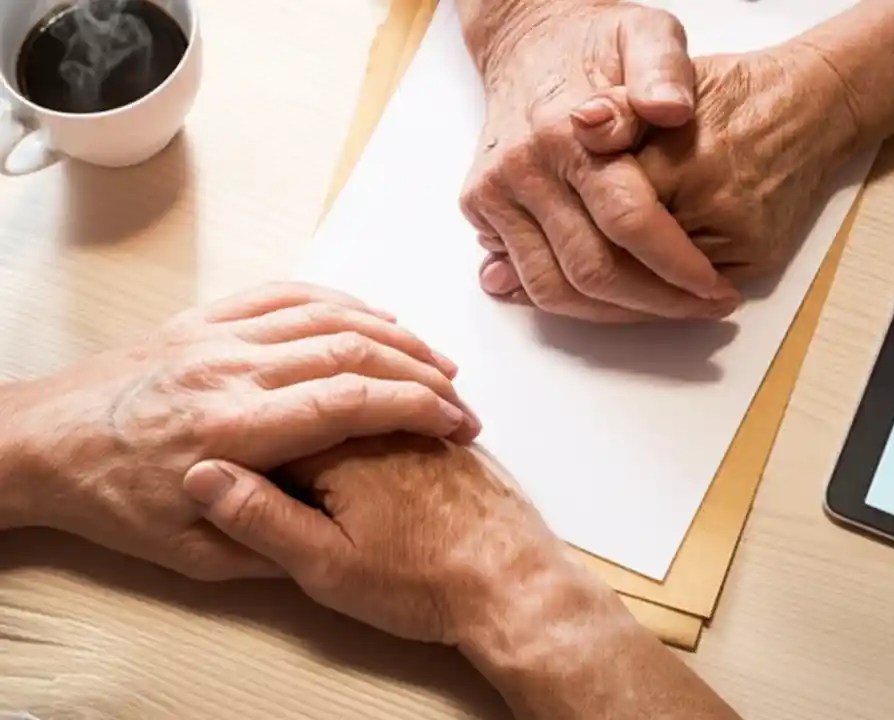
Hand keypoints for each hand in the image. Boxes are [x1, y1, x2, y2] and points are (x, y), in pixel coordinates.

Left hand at [3, 283, 478, 580]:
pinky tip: (373, 316)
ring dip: (391, 333)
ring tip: (432, 358)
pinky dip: (340, 300)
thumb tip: (332, 531)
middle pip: (353, 350)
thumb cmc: (112, 497)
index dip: (416, 406)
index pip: (350, 402)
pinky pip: (287, 293)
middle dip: (420, 370)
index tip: (453, 421)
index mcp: (236, 429)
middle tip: (457, 395)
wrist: (42, 443)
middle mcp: (233, 371)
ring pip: (328, 315)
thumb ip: (267, 544)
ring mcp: (219, 336)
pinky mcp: (206, 320)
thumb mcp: (191, 556)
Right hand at [186, 436, 743, 718]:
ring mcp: (419, 424)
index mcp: (339, 446)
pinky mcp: (448, 436)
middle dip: (291, 413)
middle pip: (317, 396)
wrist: (514, 585)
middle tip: (272, 463)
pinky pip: (402, 412)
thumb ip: (262, 518)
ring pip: (364, 399)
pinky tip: (373, 451)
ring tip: (317, 462)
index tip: (227, 453)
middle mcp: (380, 422)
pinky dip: (383, 420)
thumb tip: (201, 475)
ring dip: (340, 407)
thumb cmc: (422, 582)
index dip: (243, 434)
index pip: (270, 415)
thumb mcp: (326, 566)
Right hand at [482, 45, 859, 293]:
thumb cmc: (598, 43)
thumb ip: (664, 70)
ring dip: (615, 315)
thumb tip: (671, 110)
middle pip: (592, 269)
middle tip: (703, 307)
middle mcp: (523, 166)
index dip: (676, 265)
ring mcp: (494, 191)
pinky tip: (620, 301)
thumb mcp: (647, 34)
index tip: (715, 287)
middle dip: (655, 302)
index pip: (628, 220)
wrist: (528, 38)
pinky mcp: (478, 207)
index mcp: (567, 130)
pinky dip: (574, 301)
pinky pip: (526, 277)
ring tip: (667, 310)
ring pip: (553, 288)